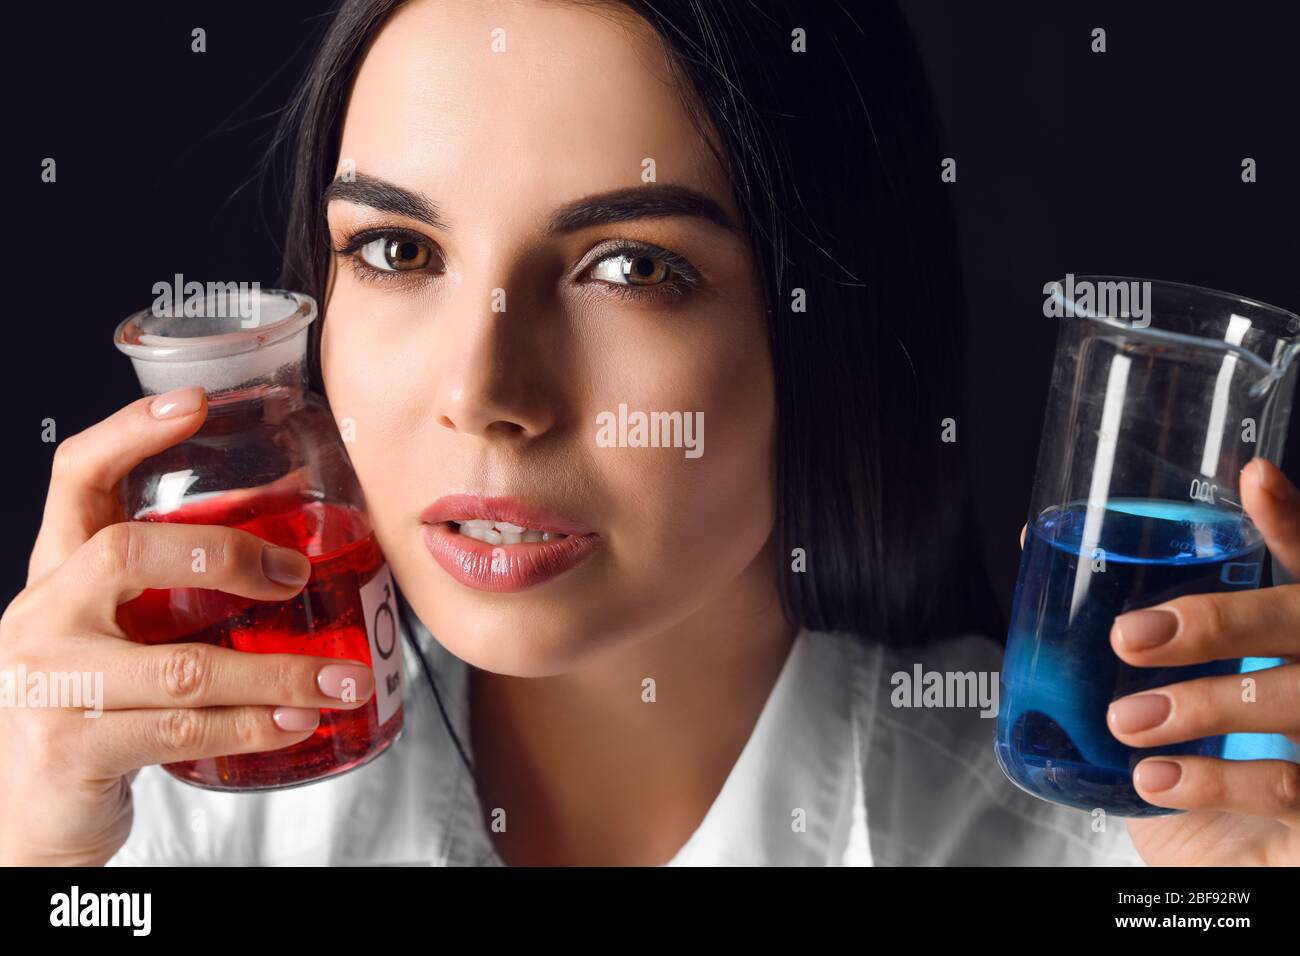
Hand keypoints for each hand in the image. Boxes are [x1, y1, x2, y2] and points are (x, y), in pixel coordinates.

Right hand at [0, 389, 376, 865]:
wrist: (29, 809)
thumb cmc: (93, 705)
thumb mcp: (117, 630)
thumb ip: (174, 584)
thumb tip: (289, 528)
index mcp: (55, 575)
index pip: (73, 478)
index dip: (128, 432)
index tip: (196, 403)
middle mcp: (42, 617)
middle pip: (126, 553)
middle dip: (227, 555)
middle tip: (298, 573)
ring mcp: (49, 685)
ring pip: (183, 666)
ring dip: (279, 672)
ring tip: (341, 681)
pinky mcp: (74, 749)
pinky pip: (184, 730)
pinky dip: (254, 725)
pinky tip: (298, 722)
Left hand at [1019, 458, 1299, 864]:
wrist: (1233, 877)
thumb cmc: (1199, 788)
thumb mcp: (1157, 713)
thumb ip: (1121, 648)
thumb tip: (1040, 554)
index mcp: (1291, 642)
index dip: (1289, 521)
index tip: (1253, 477)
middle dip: (1220, 620)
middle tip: (1130, 635)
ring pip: (1296, 696)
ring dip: (1204, 704)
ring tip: (1128, 721)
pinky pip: (1288, 783)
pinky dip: (1211, 781)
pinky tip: (1155, 780)